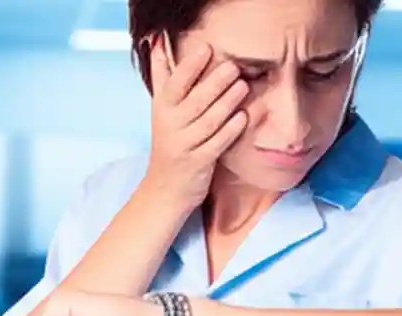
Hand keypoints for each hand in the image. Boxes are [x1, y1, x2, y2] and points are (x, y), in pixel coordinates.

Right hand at [142, 32, 250, 209]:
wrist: (164, 189)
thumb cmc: (169, 142)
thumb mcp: (161, 109)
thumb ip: (162, 76)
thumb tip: (157, 41)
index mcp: (162, 108)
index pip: (175, 83)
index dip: (190, 66)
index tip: (207, 49)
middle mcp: (170, 125)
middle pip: (194, 100)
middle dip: (214, 83)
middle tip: (233, 67)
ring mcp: (184, 145)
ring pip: (208, 121)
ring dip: (226, 103)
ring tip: (243, 86)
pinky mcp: (199, 163)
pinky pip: (216, 144)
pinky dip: (230, 130)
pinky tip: (244, 117)